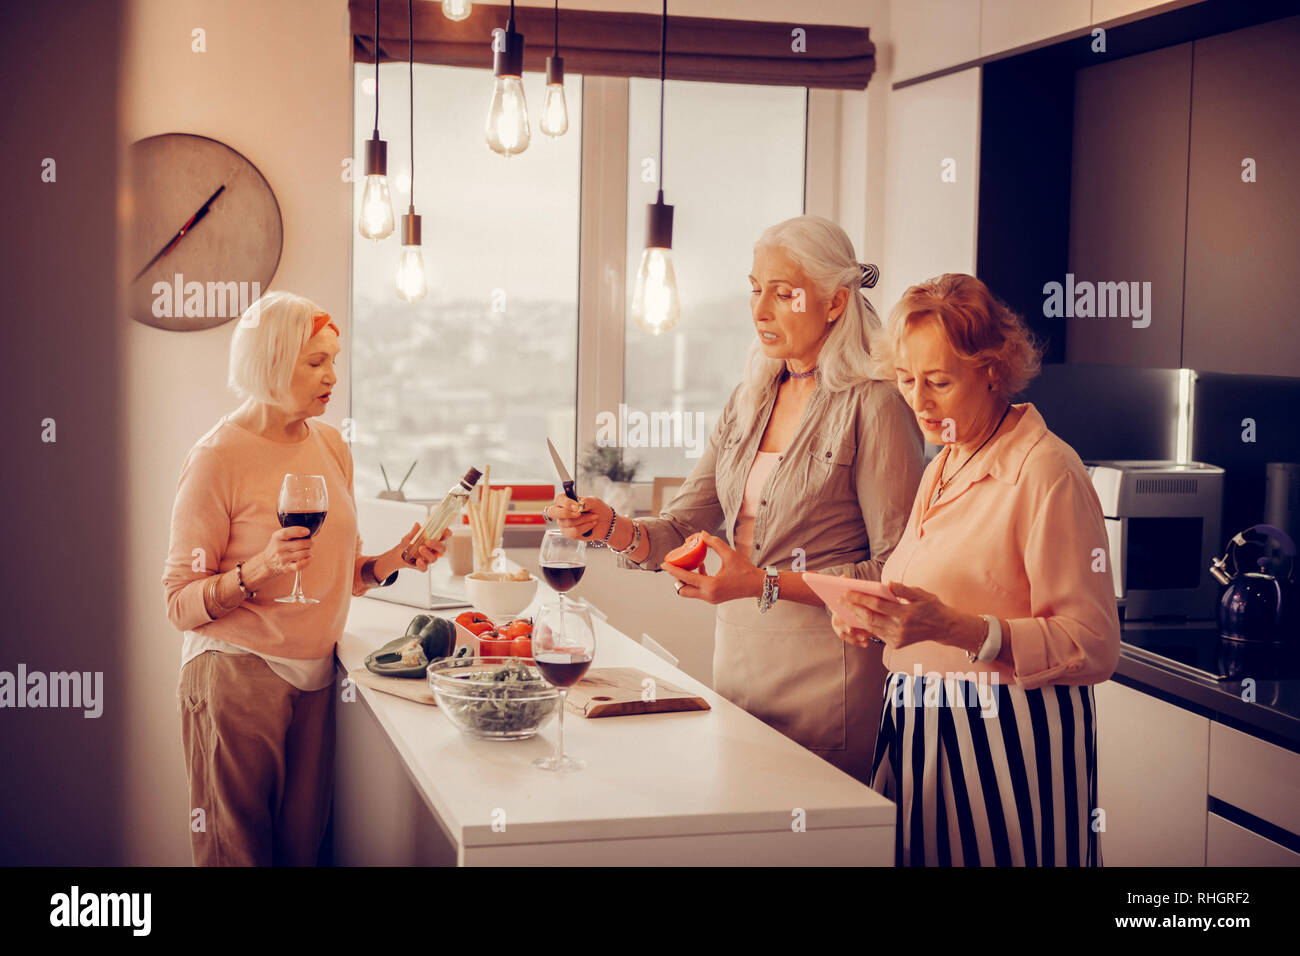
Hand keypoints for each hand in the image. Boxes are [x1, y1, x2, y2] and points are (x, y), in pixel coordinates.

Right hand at [259, 526, 312, 575]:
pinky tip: (308, 557)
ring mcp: (283, 558)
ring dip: (309, 551)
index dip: (299, 531)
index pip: (287, 533)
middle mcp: (279, 548)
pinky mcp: (287, 567)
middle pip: (300, 544)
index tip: (307, 531)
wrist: (267, 563)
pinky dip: (307, 561)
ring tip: (307, 549)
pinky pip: (300, 565)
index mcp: (277, 537)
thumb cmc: (277, 547)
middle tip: (309, 542)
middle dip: (309, 542)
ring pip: (302, 554)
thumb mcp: (280, 536)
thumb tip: (314, 531)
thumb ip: (294, 532)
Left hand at [395, 522, 448, 571]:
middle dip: (437, 545)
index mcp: (433, 540)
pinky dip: (422, 565)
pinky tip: (418, 561)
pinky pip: (425, 568)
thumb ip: (414, 532)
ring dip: (428, 553)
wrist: (398, 554)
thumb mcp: (410, 536)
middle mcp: (433, 550)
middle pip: (442, 549)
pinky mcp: (422, 566)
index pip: (443, 537)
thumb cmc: (408, 543)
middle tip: (429, 542)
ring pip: (434, 558)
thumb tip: (417, 525)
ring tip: (420, 548)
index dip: (447, 534)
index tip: (446, 531)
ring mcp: (428, 559)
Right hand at [546, 493, 611, 540]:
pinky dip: (585, 527)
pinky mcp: (568, 533)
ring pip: (568, 522)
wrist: (606, 522)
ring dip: (584, 519)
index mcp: (566, 501)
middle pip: (552, 512)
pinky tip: (592, 524)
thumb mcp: (594, 502)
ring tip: (594, 517)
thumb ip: (585, 501)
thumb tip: (578, 505)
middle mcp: (561, 512)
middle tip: (579, 513)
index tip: (576, 506)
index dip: (565, 503)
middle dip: (566, 513)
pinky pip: (573, 532)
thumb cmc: (598, 509)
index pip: (558, 499)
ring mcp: (563, 523)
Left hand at [659, 532, 762, 604]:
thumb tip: (701, 534)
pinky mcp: (713, 599)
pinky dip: (695, 581)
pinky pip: (697, 591)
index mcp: (711, 586)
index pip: (686, 578)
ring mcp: (710, 599)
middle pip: (682, 590)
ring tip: (687, 564)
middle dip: (676, 578)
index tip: (664, 564)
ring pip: (689, 592)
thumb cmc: (745, 570)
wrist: (757, 585)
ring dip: (685, 580)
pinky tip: (700, 567)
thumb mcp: (729, 554)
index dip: (673, 570)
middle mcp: (708, 595)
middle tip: (674, 565)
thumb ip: (714, 543)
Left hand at [838, 581, 981, 651]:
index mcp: (906, 615)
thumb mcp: (921, 594)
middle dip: (853, 607)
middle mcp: (900, 629)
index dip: (860, 598)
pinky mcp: (896, 644)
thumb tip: (886, 584)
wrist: (943, 628)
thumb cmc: (932, 607)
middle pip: (870, 618)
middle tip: (841, 598)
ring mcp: (897, 639)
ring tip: (846, 606)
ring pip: (871, 627)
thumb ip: (902, 590)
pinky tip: (858, 616)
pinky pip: (877, 633)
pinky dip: (866, 625)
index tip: (847, 591)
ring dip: (857, 616)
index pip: (877, 605)